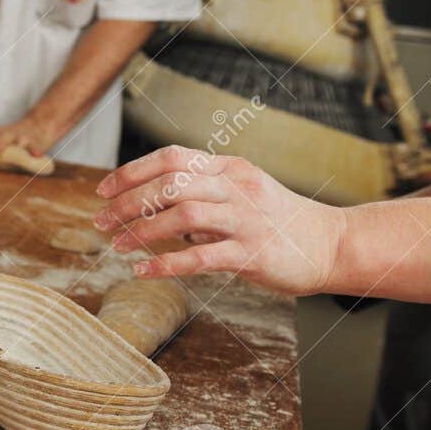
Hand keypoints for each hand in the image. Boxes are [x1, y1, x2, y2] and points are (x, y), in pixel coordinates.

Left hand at [92, 146, 346, 293]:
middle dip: (127, 202)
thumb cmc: (277, 221)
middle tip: (100, 222)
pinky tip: (142, 272)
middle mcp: (237, 188)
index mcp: (230, 169)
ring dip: (142, 230)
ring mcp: (247, 220)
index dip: (131, 172)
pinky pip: (202, 257)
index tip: (102, 191)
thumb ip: (201, 193)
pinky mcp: (253, 253)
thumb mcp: (240, 193)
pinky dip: (167, 265)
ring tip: (117, 245)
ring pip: (184, 215)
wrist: (330, 244)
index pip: (172, 158)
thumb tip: (152, 202)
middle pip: (171, 184)